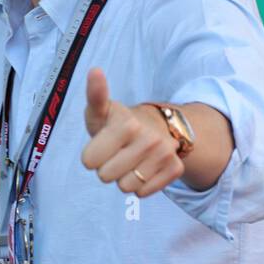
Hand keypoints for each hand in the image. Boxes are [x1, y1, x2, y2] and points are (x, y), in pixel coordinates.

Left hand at [80, 68, 182, 196]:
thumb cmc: (116, 122)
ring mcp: (165, 154)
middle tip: (115, 152)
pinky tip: (142, 167)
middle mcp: (149, 139)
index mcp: (127, 124)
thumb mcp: (100, 110)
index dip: (90, 156)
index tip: (100, 143)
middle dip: (106, 167)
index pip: (89, 162)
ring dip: (123, 177)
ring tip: (128, 159)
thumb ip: (94, 95)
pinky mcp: (175, 169)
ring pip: (125, 187)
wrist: (154, 127)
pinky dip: (140, 184)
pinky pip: (144, 193)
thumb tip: (94, 70)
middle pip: (105, 176)